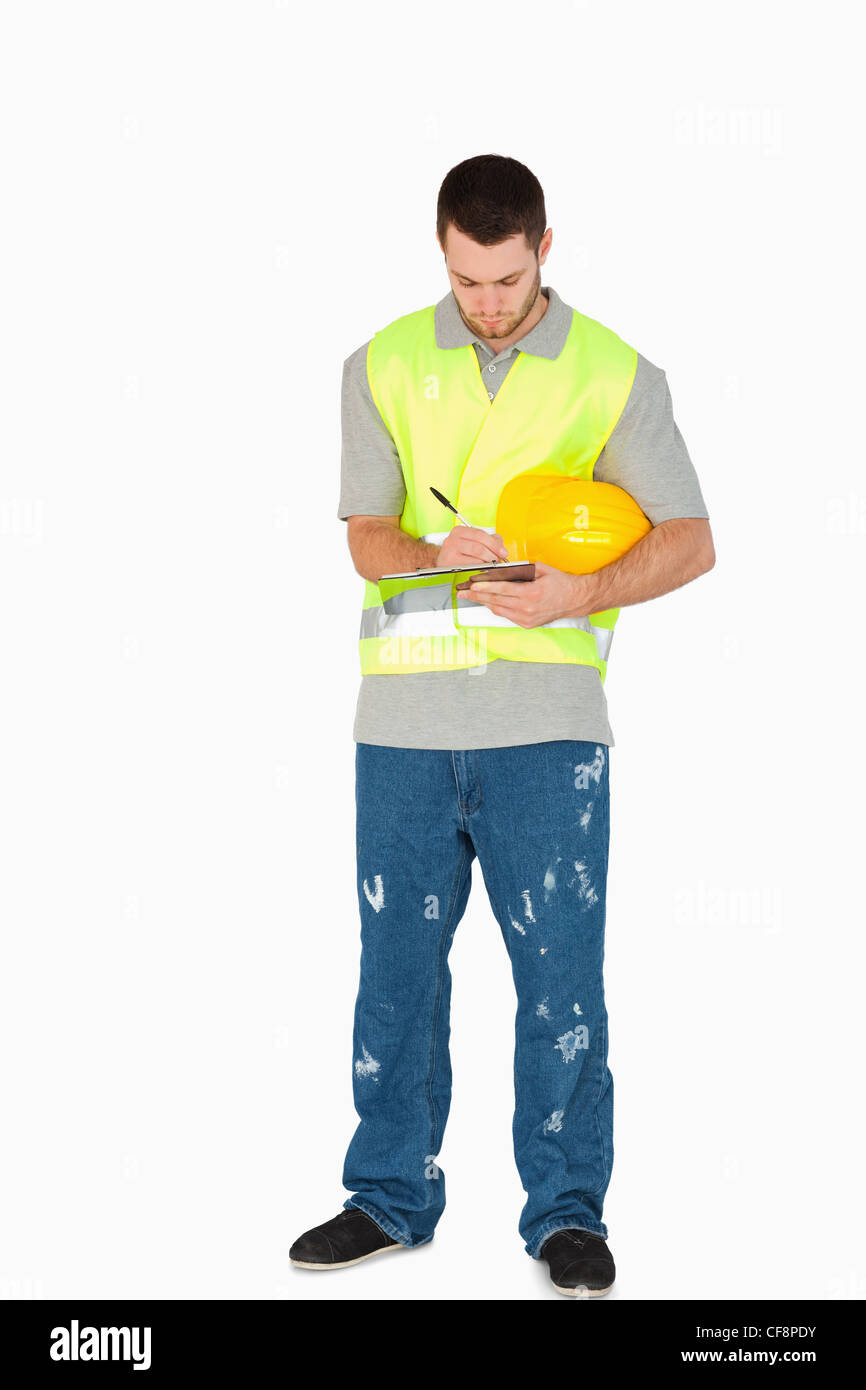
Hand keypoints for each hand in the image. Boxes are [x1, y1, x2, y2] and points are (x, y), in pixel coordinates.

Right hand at [436, 526, 508, 567]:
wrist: (441, 564)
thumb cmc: (460, 553)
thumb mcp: (473, 542)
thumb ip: (489, 541)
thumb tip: (501, 546)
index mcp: (459, 531)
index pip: (480, 534)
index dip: (494, 544)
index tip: (503, 552)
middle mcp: (452, 539)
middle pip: (478, 546)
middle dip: (492, 554)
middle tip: (499, 560)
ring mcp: (449, 552)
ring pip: (474, 557)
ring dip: (487, 562)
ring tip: (492, 565)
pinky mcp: (449, 565)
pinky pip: (469, 567)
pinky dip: (479, 568)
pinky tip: (483, 569)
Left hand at [462, 560, 596, 625]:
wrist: (575, 600)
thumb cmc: (560, 582)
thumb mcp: (541, 569)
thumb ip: (521, 570)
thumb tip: (501, 570)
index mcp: (530, 593)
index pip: (501, 590)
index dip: (483, 587)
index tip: (471, 585)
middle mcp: (527, 608)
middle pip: (495, 601)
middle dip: (477, 596)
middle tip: (462, 592)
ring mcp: (526, 618)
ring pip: (498, 610)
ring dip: (484, 603)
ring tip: (470, 596)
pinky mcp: (526, 624)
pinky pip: (506, 615)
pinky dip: (496, 607)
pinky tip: (488, 602)